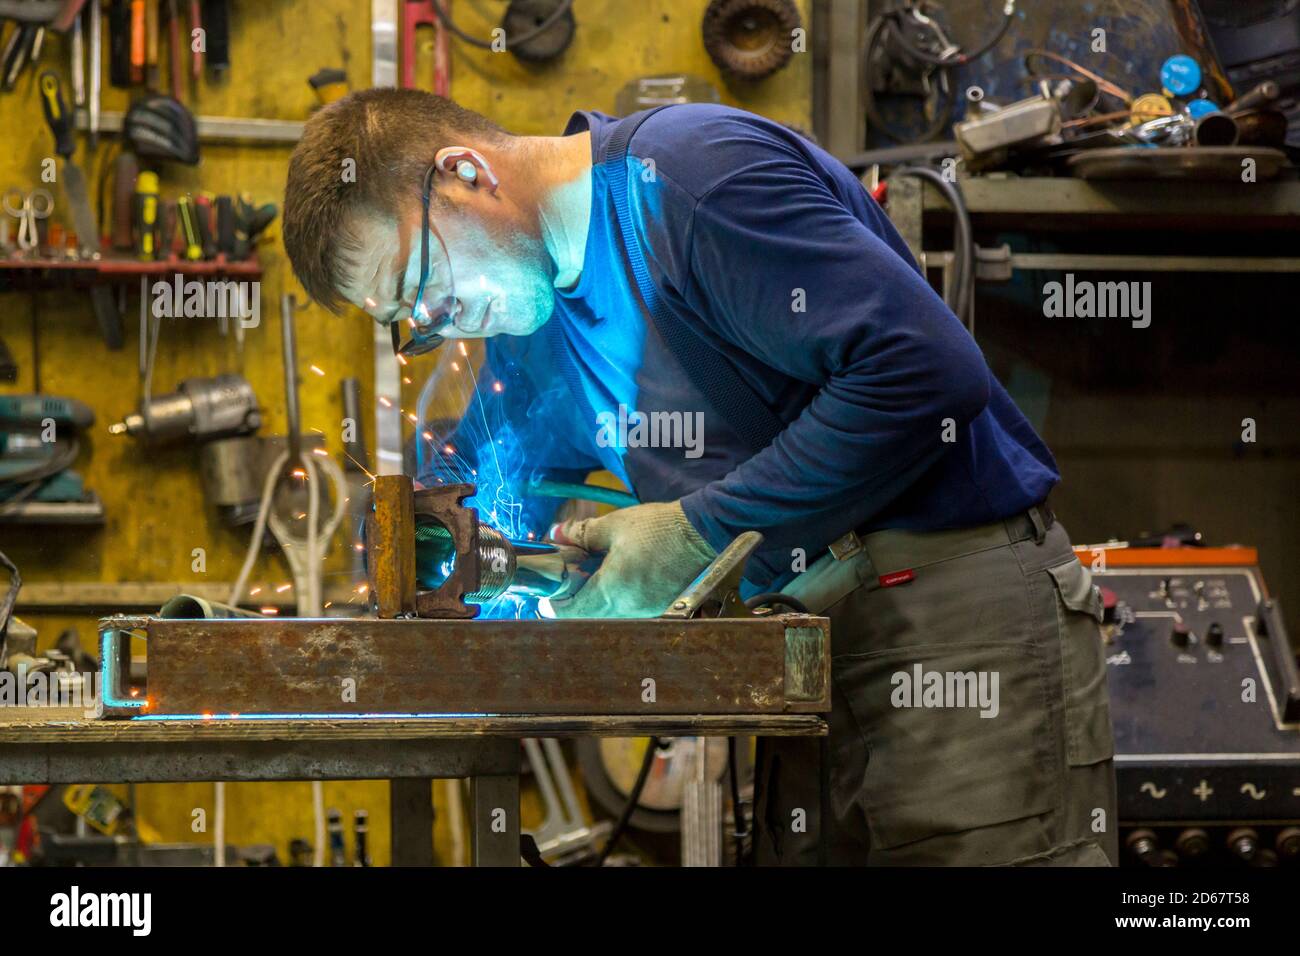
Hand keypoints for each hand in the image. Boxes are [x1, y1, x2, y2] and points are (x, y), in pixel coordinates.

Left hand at [546, 501, 715, 618]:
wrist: (704, 533)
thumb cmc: (658, 528)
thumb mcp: (614, 525)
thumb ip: (580, 534)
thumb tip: (555, 534)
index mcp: (611, 592)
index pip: (569, 611)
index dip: (553, 599)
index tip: (551, 583)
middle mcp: (626, 610)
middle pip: (586, 613)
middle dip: (575, 593)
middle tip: (574, 568)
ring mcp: (644, 611)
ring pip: (607, 611)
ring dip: (596, 593)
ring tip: (598, 565)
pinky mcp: (658, 606)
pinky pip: (627, 606)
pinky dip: (617, 593)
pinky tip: (621, 570)